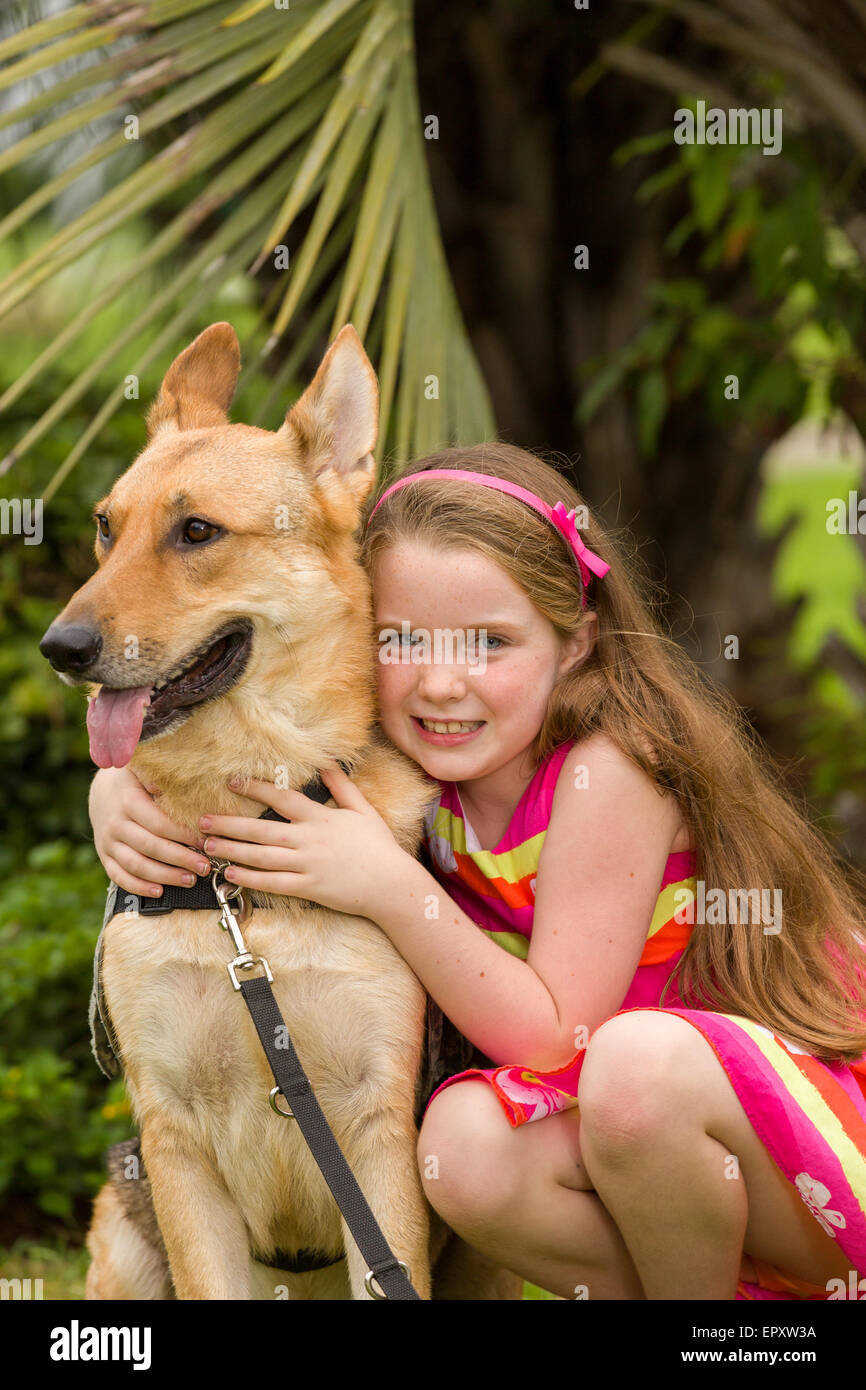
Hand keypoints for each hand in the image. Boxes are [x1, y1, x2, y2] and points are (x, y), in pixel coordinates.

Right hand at [88, 765, 211, 897]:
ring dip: (165, 876)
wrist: (102, 790)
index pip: (160, 823)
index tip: (205, 841)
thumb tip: (177, 784)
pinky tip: (159, 891)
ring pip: (136, 865)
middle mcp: (116, 824)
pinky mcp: (104, 856)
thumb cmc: (135, 780)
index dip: (184, 835)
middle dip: (181, 859)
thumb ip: (160, 777)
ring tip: (190, 880)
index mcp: (128, 801)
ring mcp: (108, 842)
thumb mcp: (145, 770)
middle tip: (204, 866)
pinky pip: (119, 876)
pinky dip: (138, 887)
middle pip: (151, 847)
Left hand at [199, 764, 405, 916]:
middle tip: (204, 820)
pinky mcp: (308, 888)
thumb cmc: (379, 847)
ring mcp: (307, 865)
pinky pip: (273, 883)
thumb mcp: (363, 810)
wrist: (391, 884)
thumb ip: (343, 786)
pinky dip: (250, 879)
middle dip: (230, 824)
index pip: (281, 798)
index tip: (233, 782)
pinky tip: (231, 874)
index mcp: (320, 817)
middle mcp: (309, 839)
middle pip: (261, 830)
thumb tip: (327, 764)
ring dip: (232, 851)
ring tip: (209, 846)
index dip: (255, 788)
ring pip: (262, 857)